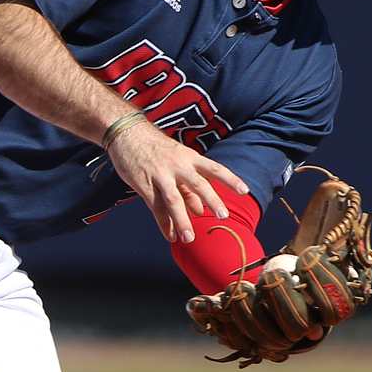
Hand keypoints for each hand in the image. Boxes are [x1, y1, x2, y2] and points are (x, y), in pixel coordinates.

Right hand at [106, 119, 249, 242]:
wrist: (127, 132)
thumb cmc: (156, 149)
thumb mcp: (176, 161)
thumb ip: (187, 185)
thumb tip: (199, 210)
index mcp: (189, 157)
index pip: (214, 169)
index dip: (230, 179)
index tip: (244, 190)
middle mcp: (177, 165)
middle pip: (198, 184)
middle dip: (211, 200)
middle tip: (223, 216)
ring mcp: (160, 174)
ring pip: (174, 200)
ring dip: (182, 220)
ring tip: (190, 238)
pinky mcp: (143, 183)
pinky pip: (155, 206)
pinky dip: (163, 223)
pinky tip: (171, 236)